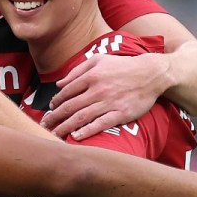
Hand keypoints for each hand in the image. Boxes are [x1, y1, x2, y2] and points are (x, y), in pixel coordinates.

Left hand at [43, 53, 169, 139]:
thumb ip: (78, 70)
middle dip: (55, 117)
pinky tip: (76, 137)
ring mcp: (110, 103)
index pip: (67, 92)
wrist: (151, 74)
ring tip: (54, 134)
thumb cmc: (123, 66)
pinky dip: (87, 131)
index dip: (56, 102)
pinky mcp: (121, 114)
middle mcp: (98, 90)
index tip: (50, 109)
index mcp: (91, 76)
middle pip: (70, 106)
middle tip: (44, 125)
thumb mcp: (99, 60)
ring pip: (82, 117)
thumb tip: (59, 84)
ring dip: (65, 126)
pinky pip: (101, 124)